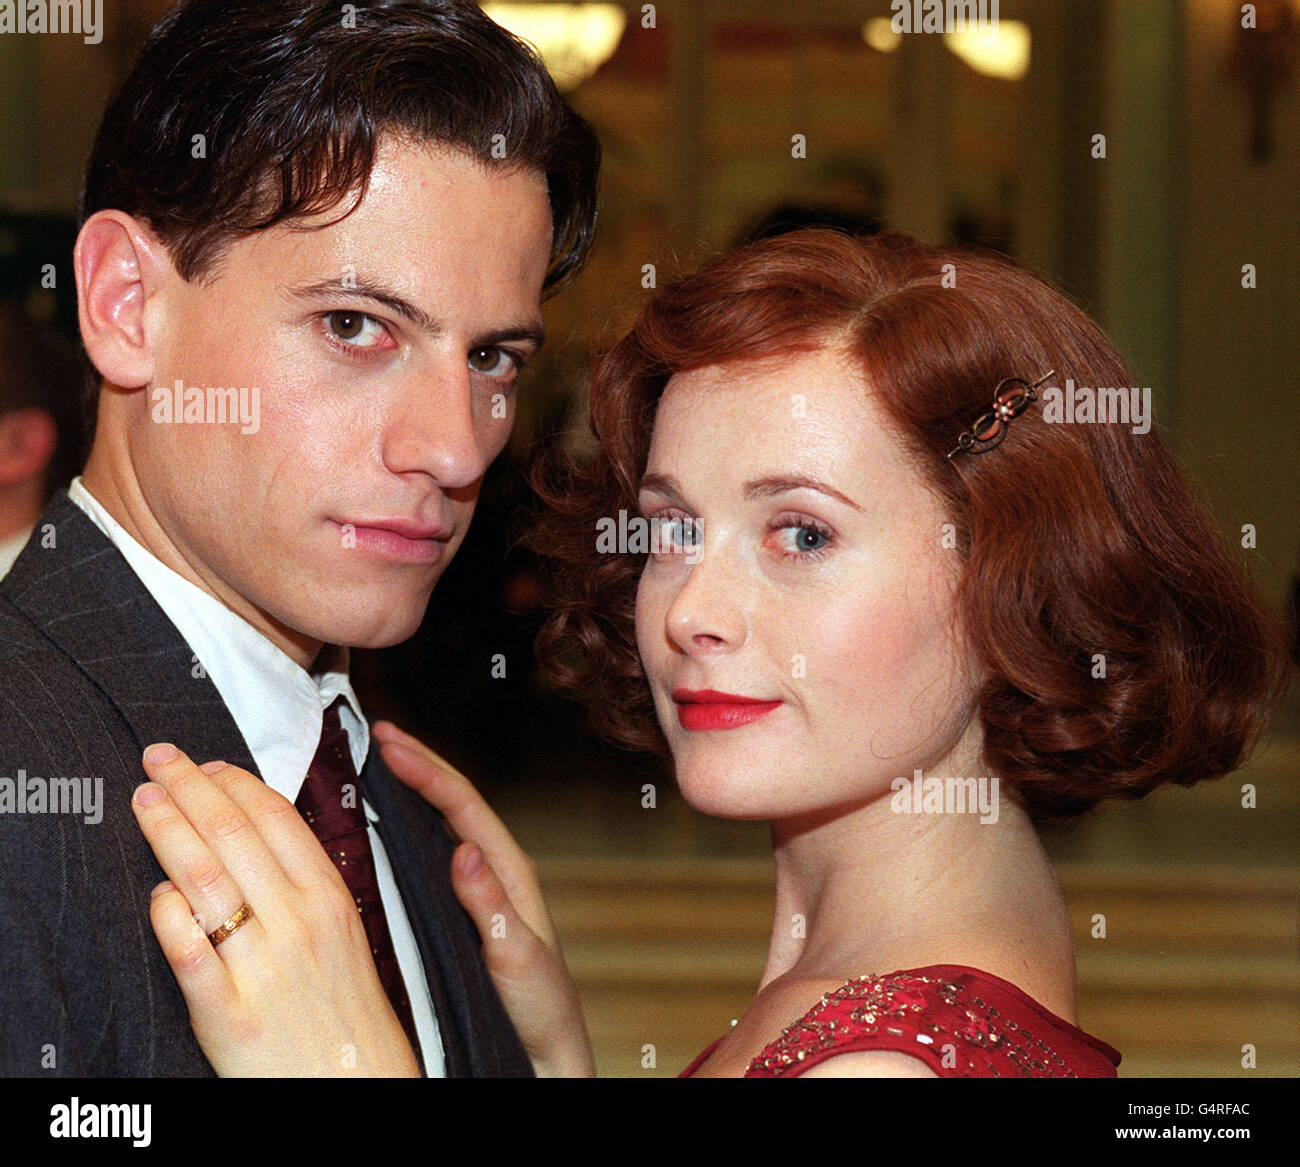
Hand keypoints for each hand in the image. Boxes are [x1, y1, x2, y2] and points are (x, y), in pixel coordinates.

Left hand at [132, 744, 419, 1076]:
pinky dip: (167, 914)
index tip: (205, 763)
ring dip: (168, 832)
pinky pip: (188, 951)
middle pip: (233, 835)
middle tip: (158, 761)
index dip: (233, 781)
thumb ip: (306, 887)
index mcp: (330, 899)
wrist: (356, 1087)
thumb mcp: (347, 934)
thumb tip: (254, 840)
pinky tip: (155, 894)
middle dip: (189, 788)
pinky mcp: (227, 1013)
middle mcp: (298, 924)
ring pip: (205, 880)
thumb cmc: (347, 1014)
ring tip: (144, 804)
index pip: (275, 818)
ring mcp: (262, 966)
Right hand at [373, 722, 595, 1076]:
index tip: (389, 742)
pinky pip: (427, 858)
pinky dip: (405, 830)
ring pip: (438, 826)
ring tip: (375, 760)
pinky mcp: (459, 913)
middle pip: (450, 803)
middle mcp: (493, 873)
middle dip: (417, 763)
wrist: (543, 1058)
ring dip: (410, 789)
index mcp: (510, 873)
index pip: (463, 807)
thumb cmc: (541, 1014)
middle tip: (377, 730)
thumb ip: (493, 908)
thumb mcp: (518, 959)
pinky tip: (379, 827)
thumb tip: (464, 851)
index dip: (427, 769)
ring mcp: (475, 891)